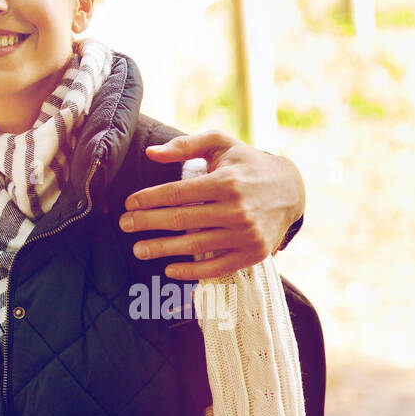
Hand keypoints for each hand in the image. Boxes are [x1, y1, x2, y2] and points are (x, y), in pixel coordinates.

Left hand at [118, 130, 304, 279]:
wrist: (290, 189)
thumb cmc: (246, 163)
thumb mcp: (220, 143)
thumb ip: (185, 145)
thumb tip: (151, 152)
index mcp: (226, 181)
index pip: (178, 192)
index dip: (150, 198)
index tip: (128, 203)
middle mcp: (237, 209)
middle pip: (182, 219)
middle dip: (148, 223)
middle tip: (124, 225)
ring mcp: (246, 234)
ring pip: (195, 245)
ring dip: (162, 249)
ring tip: (138, 249)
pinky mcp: (253, 253)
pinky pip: (218, 266)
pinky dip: (192, 271)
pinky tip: (169, 269)